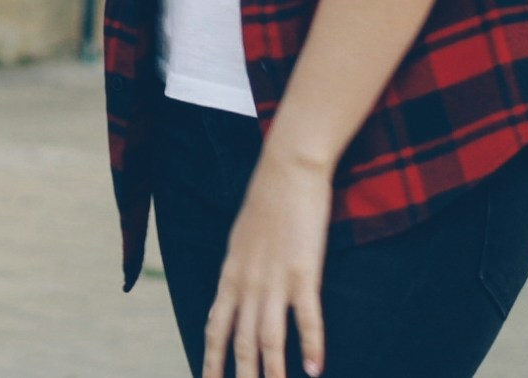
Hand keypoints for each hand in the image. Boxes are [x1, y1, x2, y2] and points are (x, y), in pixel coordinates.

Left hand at [203, 149, 331, 376]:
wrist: (286, 169)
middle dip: (239, 375)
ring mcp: (274, 280)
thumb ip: (239, 268)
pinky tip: (315, 369)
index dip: (212, 358)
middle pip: (241, 342)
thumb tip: (236, 289)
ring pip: (268, 339)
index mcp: (230, 275)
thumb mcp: (242, 239)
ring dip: (272, 372)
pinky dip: (312, 346)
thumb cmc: (267, 201)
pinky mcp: (302, 273)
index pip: (216, 327)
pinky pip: (306, 319)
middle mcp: (247, 283)